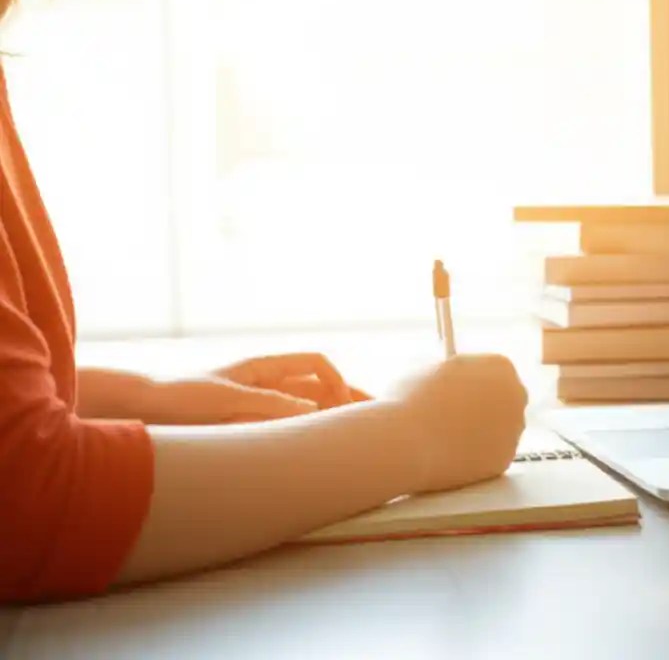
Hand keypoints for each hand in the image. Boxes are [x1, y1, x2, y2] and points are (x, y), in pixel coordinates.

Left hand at [146, 353, 369, 424]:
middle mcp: (265, 386)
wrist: (141, 411)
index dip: (337, 381)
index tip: (344, 405)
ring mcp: (258, 408)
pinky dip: (305, 441)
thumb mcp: (228, 398)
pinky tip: (314, 456)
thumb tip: (313, 414)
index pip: (316, 364)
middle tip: (374, 423)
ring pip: (306, 413)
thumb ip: (272, 404)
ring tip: (350, 444)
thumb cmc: (180, 396)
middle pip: (318, 390)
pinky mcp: (249, 430)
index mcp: (264, 367)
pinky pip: (287, 433)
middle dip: (346, 403)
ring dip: (328, 425)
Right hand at [392, 354, 527, 491]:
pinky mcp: (506, 458)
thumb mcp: (435, 369)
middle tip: (460, 417)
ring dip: (483, 433)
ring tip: (448, 438)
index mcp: (500, 366)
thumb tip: (457, 384)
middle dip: (487, 408)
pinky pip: (492, 455)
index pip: (496, 372)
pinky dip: (476, 457)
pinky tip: (453, 456)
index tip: (463, 393)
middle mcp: (516, 394)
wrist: (409, 441)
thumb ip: (458, 374)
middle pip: (506, 400)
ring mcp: (514, 428)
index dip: (476, 384)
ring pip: (501, 430)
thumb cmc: (413, 400)